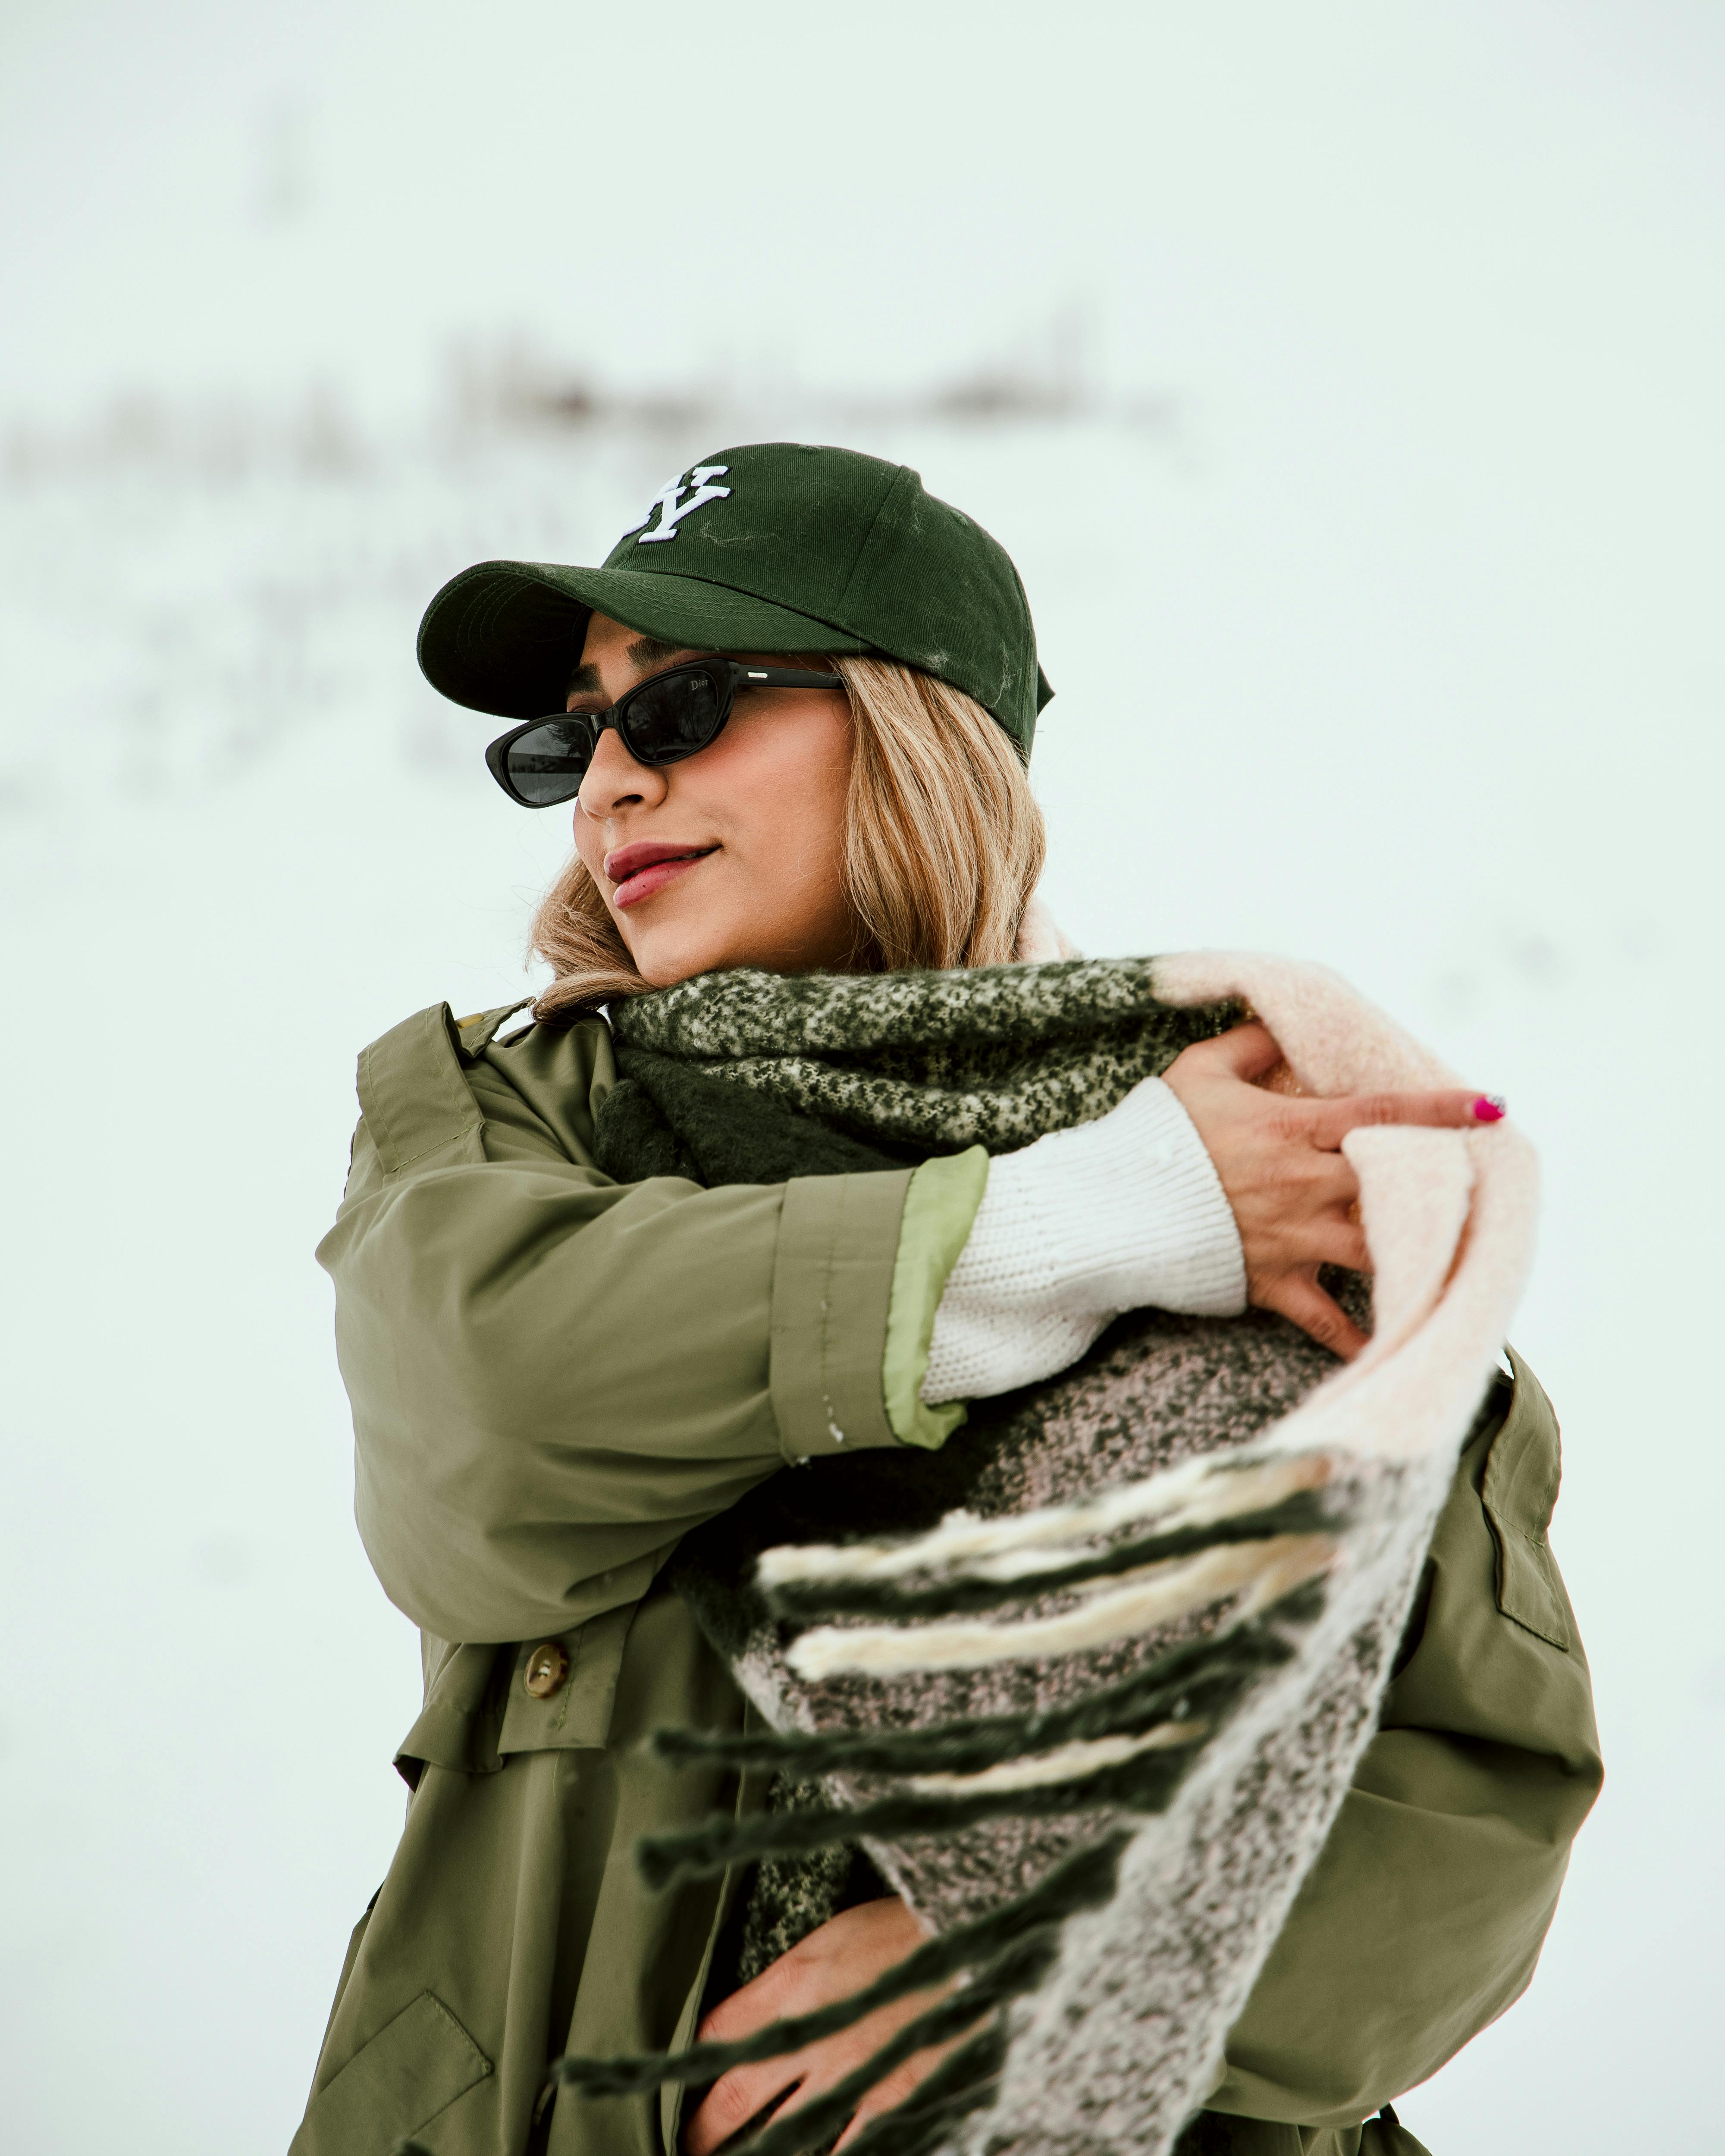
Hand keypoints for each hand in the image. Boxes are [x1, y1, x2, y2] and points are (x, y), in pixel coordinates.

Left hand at [683, 1896, 954, 2154]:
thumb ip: (794, 1977)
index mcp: (794, 1983)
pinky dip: (827, 2153)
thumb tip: (764, 2013)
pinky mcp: (890, 2102)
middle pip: (734, 2096)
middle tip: (690, 2146)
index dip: (692, 2061)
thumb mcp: (837, 1934)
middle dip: (705, 2129)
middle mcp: (810, 2035)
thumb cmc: (907, 1929)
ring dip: (758, 2151)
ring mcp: (849, 2076)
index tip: (682, 2080)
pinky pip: (846, 2146)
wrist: (973, 1943)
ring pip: (782, 2135)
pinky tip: (816, 2155)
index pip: (717, 2031)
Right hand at [1162, 1021, 1499, 1358]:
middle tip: (1482, 1186)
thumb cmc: (1152, 1133)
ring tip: (1457, 1257)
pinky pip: (1325, 1320)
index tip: (1493, 1105)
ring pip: (1374, 1249)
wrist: (1110, 1206)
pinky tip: (1392, 1345)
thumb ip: (1248, 1045)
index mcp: (1291, 1129)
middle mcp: (1303, 1183)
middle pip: (1392, 1184)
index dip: (1440, 1108)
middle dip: (1440, 1184)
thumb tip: (1280, 1026)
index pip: (1381, 1113)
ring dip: (1415, 1252)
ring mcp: (1292, 1237)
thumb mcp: (1196, 1070)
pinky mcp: (1271, 1281)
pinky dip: (1358, 1336)